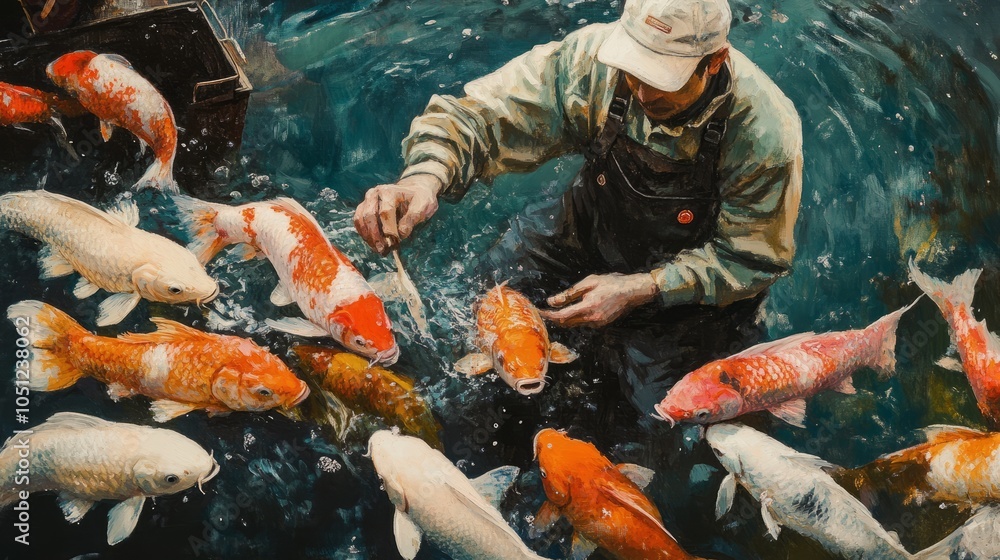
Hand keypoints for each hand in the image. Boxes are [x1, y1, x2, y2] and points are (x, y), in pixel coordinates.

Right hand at [353, 174, 442, 254]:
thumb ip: (413, 217)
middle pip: (370, 215)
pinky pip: (358, 223)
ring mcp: (367, 201)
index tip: (396, 242)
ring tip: (379, 250)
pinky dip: (364, 235)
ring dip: (368, 237)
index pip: (385, 212)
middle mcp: (375, 194)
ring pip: (361, 220)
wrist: (413, 190)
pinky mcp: (363, 208)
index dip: (389, 228)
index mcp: (390, 191)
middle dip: (376, 235)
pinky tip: (374, 244)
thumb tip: (401, 233)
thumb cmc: (419, 199)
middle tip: (384, 250)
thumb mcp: (423, 205)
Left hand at [540, 273, 658, 327]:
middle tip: (544, 311)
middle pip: (566, 323)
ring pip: (575, 324)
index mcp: (587, 307)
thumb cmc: (611, 283)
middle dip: (554, 318)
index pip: (562, 316)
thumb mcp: (589, 282)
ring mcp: (597, 324)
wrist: (632, 291)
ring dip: (565, 318)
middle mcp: (591, 319)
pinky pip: (584, 323)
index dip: (548, 315)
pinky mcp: (601, 324)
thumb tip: (551, 301)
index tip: (539, 312)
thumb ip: (569, 294)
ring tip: (556, 309)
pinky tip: (575, 309)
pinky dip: (576, 318)